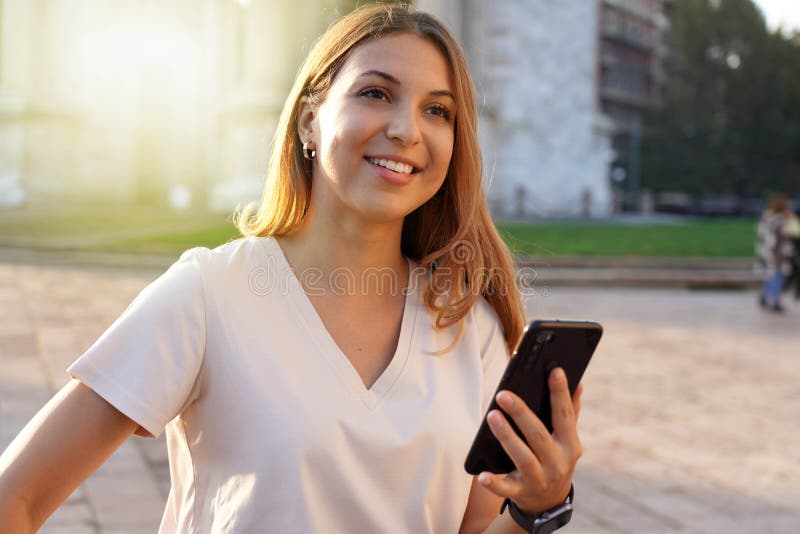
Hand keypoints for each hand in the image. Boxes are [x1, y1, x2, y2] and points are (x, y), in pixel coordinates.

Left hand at [478, 368, 582, 515]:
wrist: (549, 503)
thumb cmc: (555, 459)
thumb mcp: (566, 440)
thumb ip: (570, 413)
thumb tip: (578, 383)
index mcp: (570, 445)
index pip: (564, 415)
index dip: (560, 393)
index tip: (554, 370)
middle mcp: (557, 463)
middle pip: (538, 435)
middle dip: (521, 413)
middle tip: (503, 394)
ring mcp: (539, 479)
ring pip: (523, 457)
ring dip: (507, 437)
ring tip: (492, 416)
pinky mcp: (521, 493)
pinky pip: (506, 488)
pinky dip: (494, 483)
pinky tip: (483, 476)